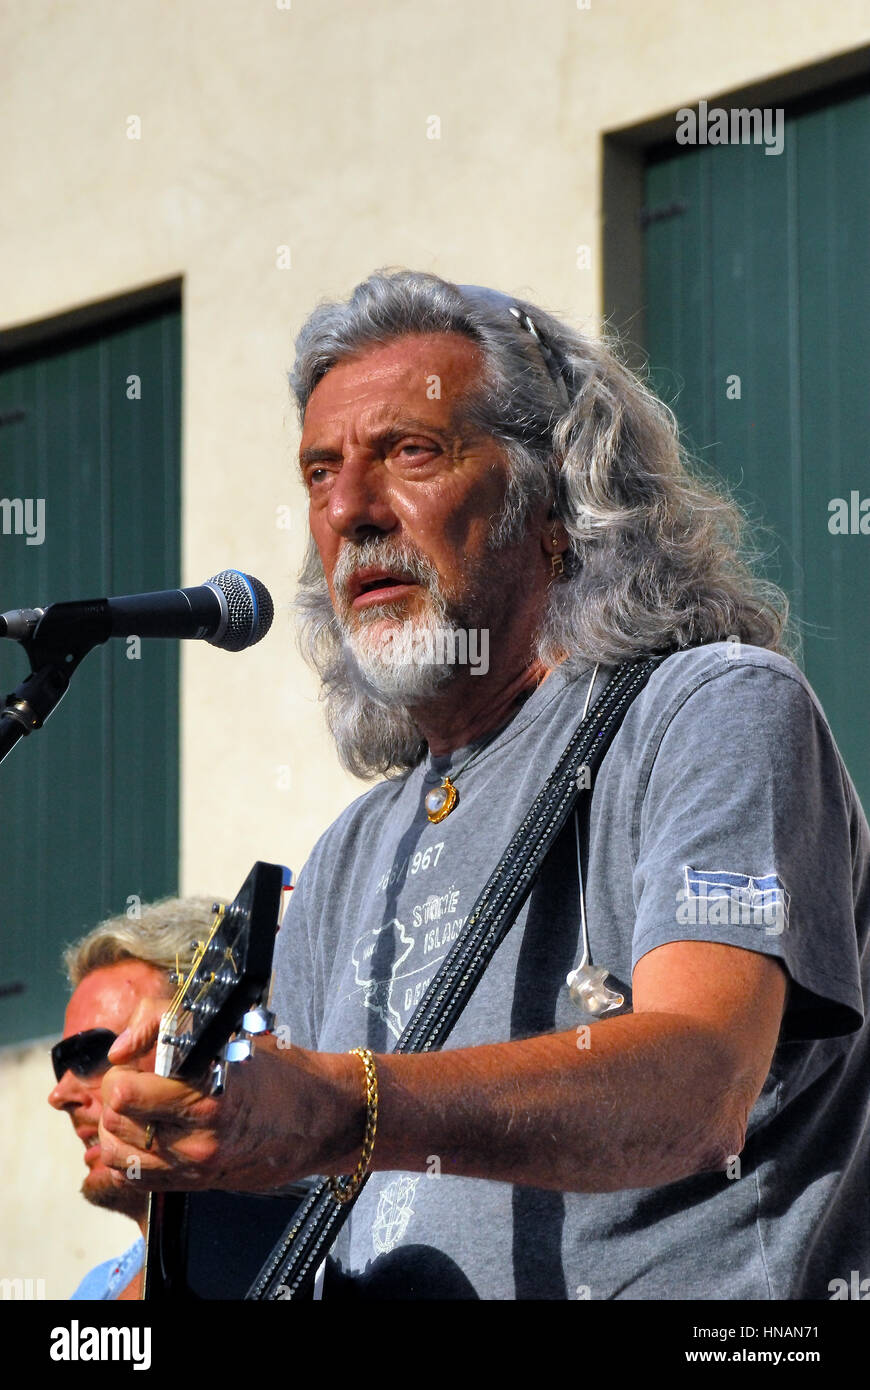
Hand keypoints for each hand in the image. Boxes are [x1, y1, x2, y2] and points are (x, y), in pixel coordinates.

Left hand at [98, 998, 363, 1192]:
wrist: (320, 1120)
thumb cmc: (276, 1068)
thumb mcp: (228, 1031)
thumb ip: (165, 1022)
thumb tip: (120, 1049)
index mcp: (209, 1090)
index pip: (125, 1091)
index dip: (124, 1067)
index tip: (137, 1058)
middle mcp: (200, 1133)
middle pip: (115, 1118)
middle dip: (119, 1092)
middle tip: (141, 1077)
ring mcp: (196, 1164)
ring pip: (116, 1150)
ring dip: (120, 1124)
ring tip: (143, 1106)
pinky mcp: (195, 1184)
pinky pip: (132, 1176)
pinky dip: (129, 1153)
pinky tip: (148, 1133)